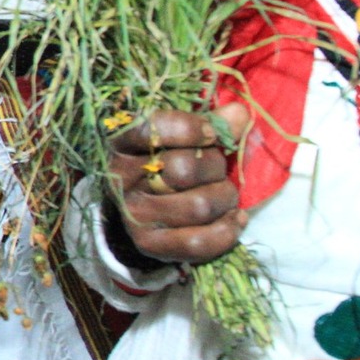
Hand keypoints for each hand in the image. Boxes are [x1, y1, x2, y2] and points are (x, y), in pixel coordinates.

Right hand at [107, 105, 250, 264]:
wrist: (142, 210)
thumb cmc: (167, 163)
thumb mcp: (182, 138)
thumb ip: (210, 123)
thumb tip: (238, 114)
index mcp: (122, 144)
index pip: (150, 130)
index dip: (189, 129)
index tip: (212, 134)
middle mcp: (121, 179)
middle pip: (183, 169)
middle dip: (215, 167)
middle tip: (217, 169)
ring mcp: (133, 215)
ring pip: (198, 206)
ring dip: (225, 198)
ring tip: (225, 195)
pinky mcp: (149, 245)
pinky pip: (198, 242)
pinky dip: (227, 230)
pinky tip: (234, 219)